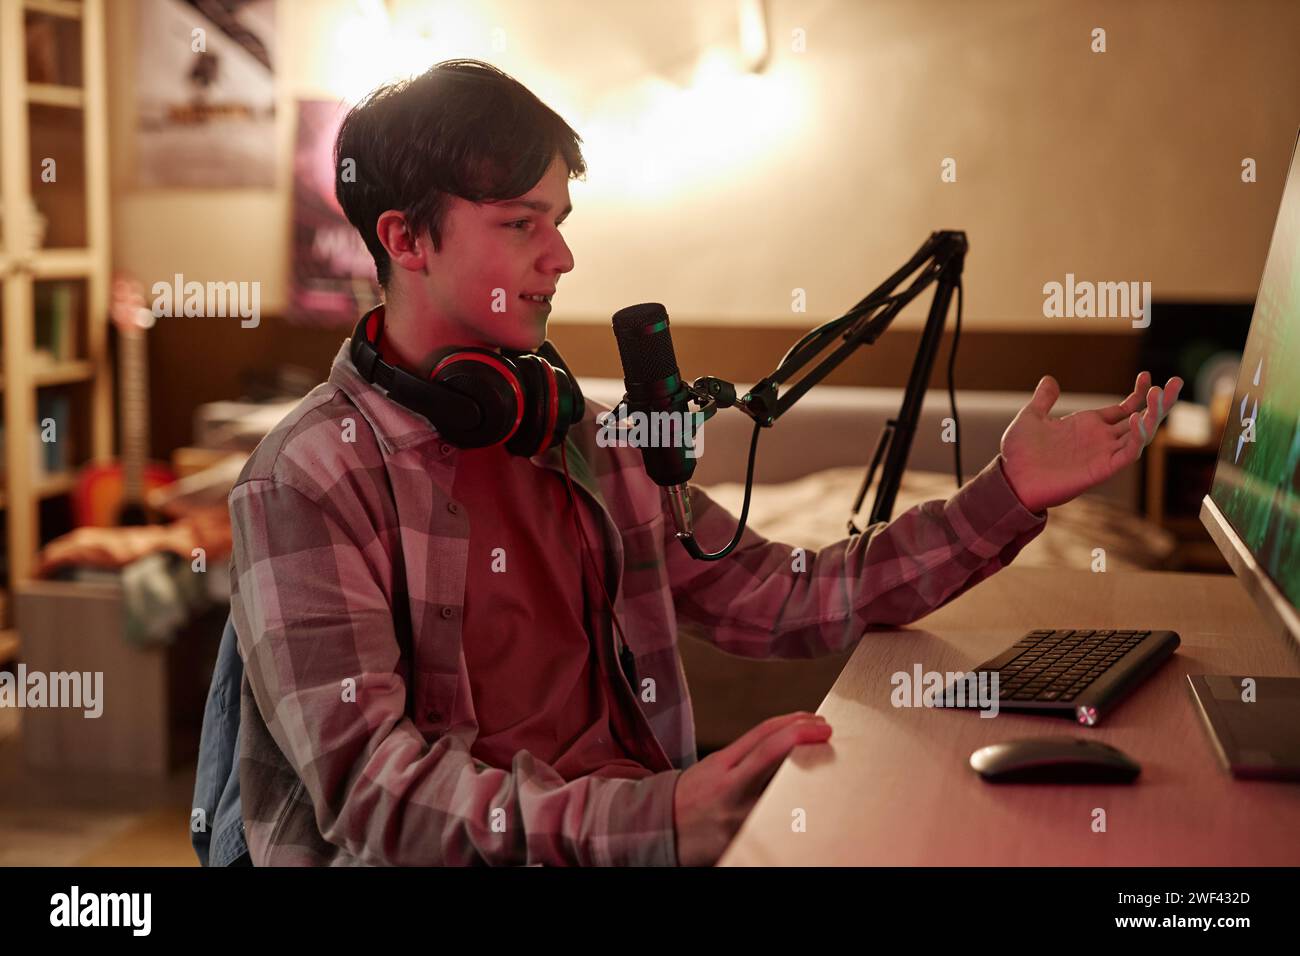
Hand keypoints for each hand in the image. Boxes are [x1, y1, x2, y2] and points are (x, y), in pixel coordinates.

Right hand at [673, 711, 831, 865]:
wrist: (660, 829)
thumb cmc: (693, 795)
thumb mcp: (715, 766)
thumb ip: (749, 755)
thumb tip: (790, 741)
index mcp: (722, 765)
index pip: (765, 736)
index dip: (796, 724)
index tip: (819, 720)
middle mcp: (730, 789)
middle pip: (776, 758)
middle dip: (806, 742)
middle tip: (827, 736)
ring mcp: (738, 818)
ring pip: (781, 792)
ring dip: (807, 779)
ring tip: (822, 770)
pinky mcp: (743, 844)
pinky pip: (775, 824)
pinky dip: (792, 812)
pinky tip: (805, 808)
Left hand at [1000, 371, 1182, 513]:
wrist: (1011, 480)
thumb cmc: (1019, 454)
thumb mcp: (1031, 418)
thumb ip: (1043, 400)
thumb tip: (1049, 380)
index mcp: (1088, 426)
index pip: (1124, 408)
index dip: (1139, 393)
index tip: (1147, 375)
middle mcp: (1100, 439)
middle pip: (1141, 418)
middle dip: (1161, 402)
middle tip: (1178, 381)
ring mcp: (1103, 453)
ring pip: (1140, 434)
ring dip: (1154, 416)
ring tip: (1161, 394)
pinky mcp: (1101, 469)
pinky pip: (1127, 453)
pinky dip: (1137, 437)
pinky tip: (1138, 418)